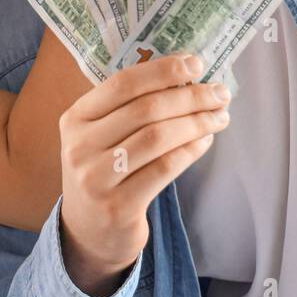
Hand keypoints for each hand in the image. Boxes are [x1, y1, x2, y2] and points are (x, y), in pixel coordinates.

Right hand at [57, 54, 230, 296]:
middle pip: (145, 109)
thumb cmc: (105, 172)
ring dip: (196, 122)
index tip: (196, 64)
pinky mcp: (118, 206)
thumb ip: (130, 108)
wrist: (88, 232)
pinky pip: (164, 169)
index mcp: (75, 118)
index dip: (163, 70)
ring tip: (220, 117)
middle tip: (220, 93)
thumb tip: (187, 75)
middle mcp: (79, 146)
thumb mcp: (101, 136)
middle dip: (190, 96)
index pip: (123, 84)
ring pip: (157, 137)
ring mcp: (96, 178)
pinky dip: (191, 150)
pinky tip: (205, 141)